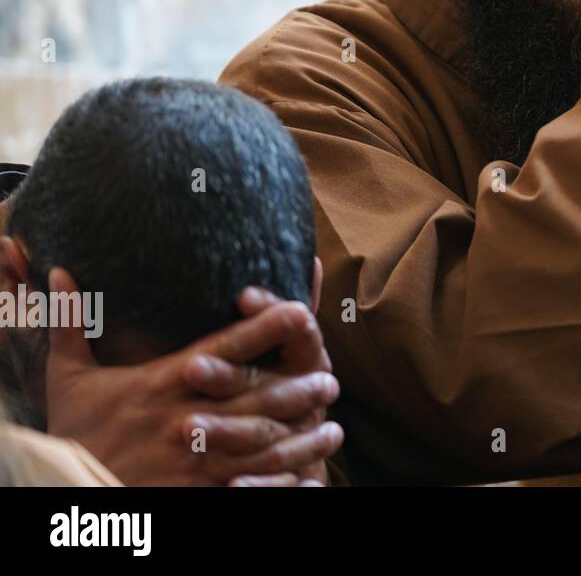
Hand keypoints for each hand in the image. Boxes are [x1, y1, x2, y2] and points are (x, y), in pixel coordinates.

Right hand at [44, 268, 341, 486]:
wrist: (65, 493)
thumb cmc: (75, 434)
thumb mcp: (69, 379)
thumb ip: (72, 325)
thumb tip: (58, 274)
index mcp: (166, 383)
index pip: (227, 346)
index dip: (266, 326)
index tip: (300, 309)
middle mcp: (187, 417)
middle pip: (258, 397)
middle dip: (300, 388)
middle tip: (332, 381)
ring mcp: (195, 459)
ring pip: (264, 445)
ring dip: (303, 437)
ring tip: (334, 428)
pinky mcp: (198, 493)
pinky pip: (252, 485)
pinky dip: (283, 481)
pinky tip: (309, 476)